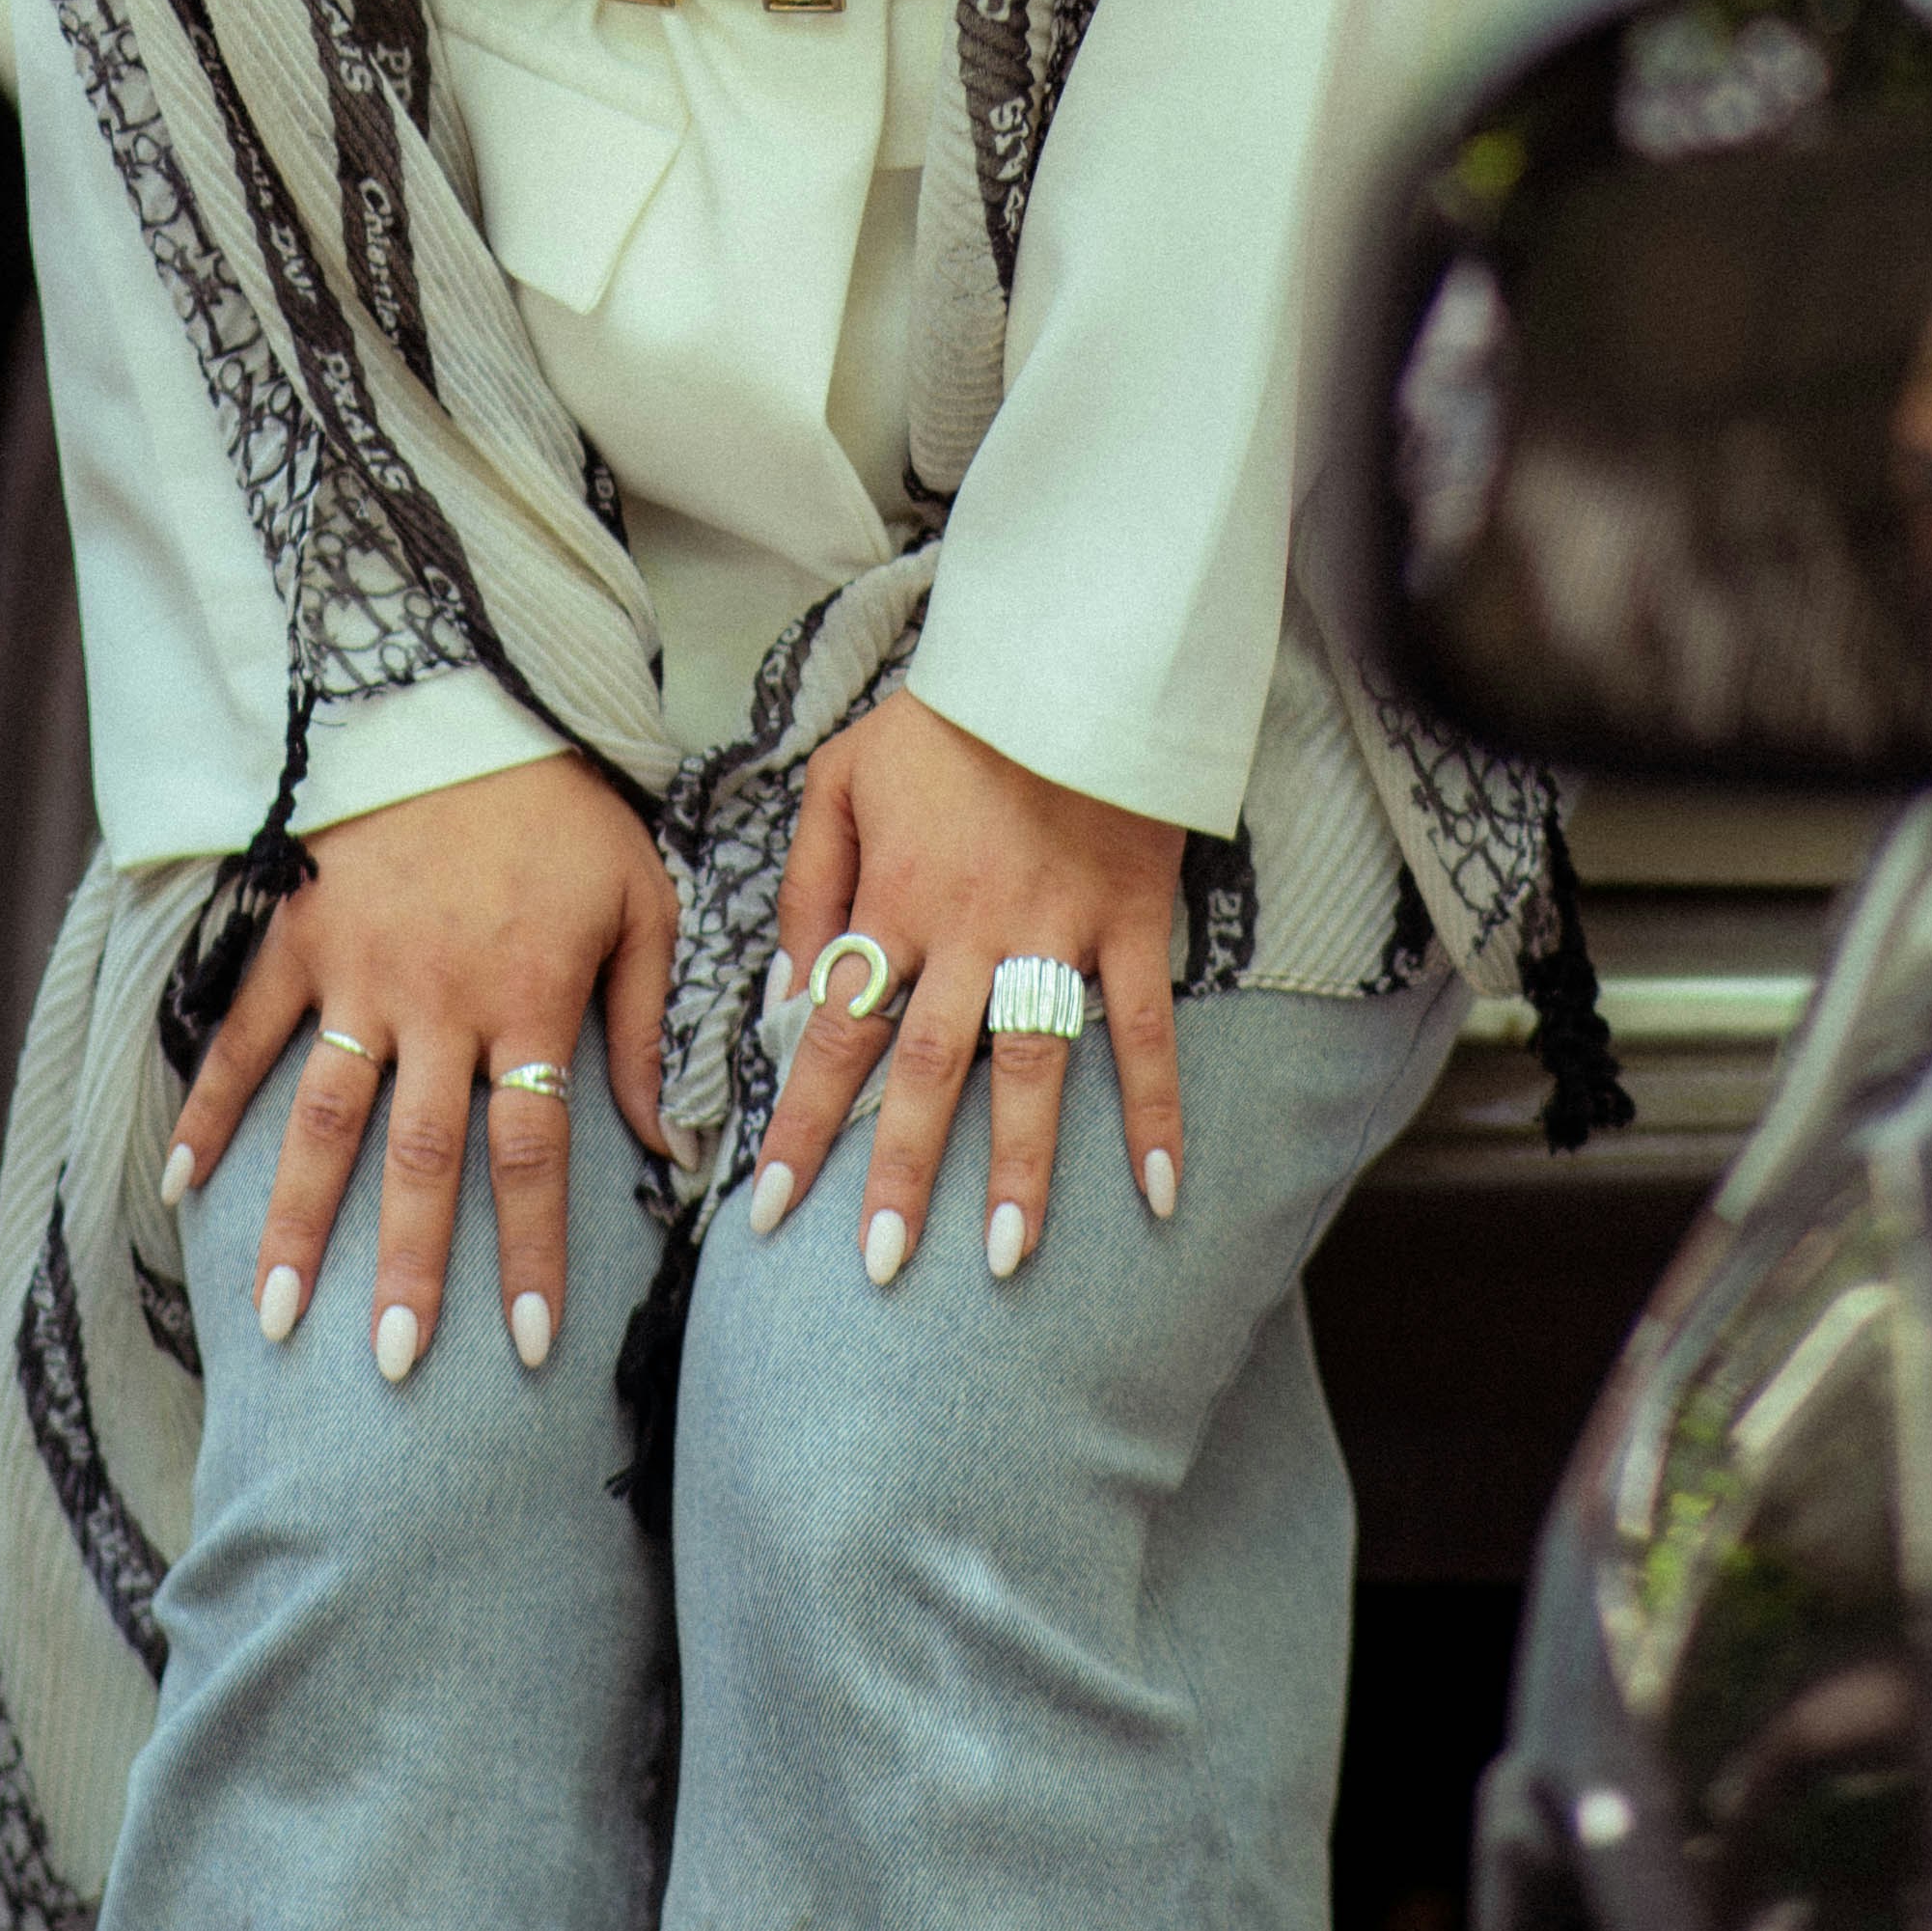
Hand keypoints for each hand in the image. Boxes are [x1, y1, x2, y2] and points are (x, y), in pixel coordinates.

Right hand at [160, 755, 674, 1386]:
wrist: (468, 697)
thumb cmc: (567, 812)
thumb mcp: (641, 901)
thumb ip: (647, 1025)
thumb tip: (667, 1149)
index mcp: (530, 994)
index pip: (533, 1150)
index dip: (530, 1252)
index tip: (528, 1348)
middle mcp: (439, 997)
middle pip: (421, 1155)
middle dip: (404, 1267)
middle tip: (390, 1369)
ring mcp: (359, 968)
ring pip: (326, 1116)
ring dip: (298, 1220)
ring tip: (275, 1320)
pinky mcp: (301, 935)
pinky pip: (246, 1032)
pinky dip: (211, 1107)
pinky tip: (183, 1187)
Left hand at [756, 687, 1183, 1287]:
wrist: (1063, 661)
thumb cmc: (942, 723)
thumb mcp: (839, 779)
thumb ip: (806, 887)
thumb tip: (784, 997)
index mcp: (894, 901)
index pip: (835, 1035)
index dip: (803, 1127)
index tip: (771, 1212)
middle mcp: (970, 932)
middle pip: (929, 1072)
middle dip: (903, 1175)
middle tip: (882, 1268)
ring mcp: (1056, 933)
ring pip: (1034, 1067)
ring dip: (1021, 1167)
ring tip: (1005, 1259)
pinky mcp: (1128, 923)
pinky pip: (1144, 1031)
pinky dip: (1155, 1112)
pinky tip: (1160, 1192)